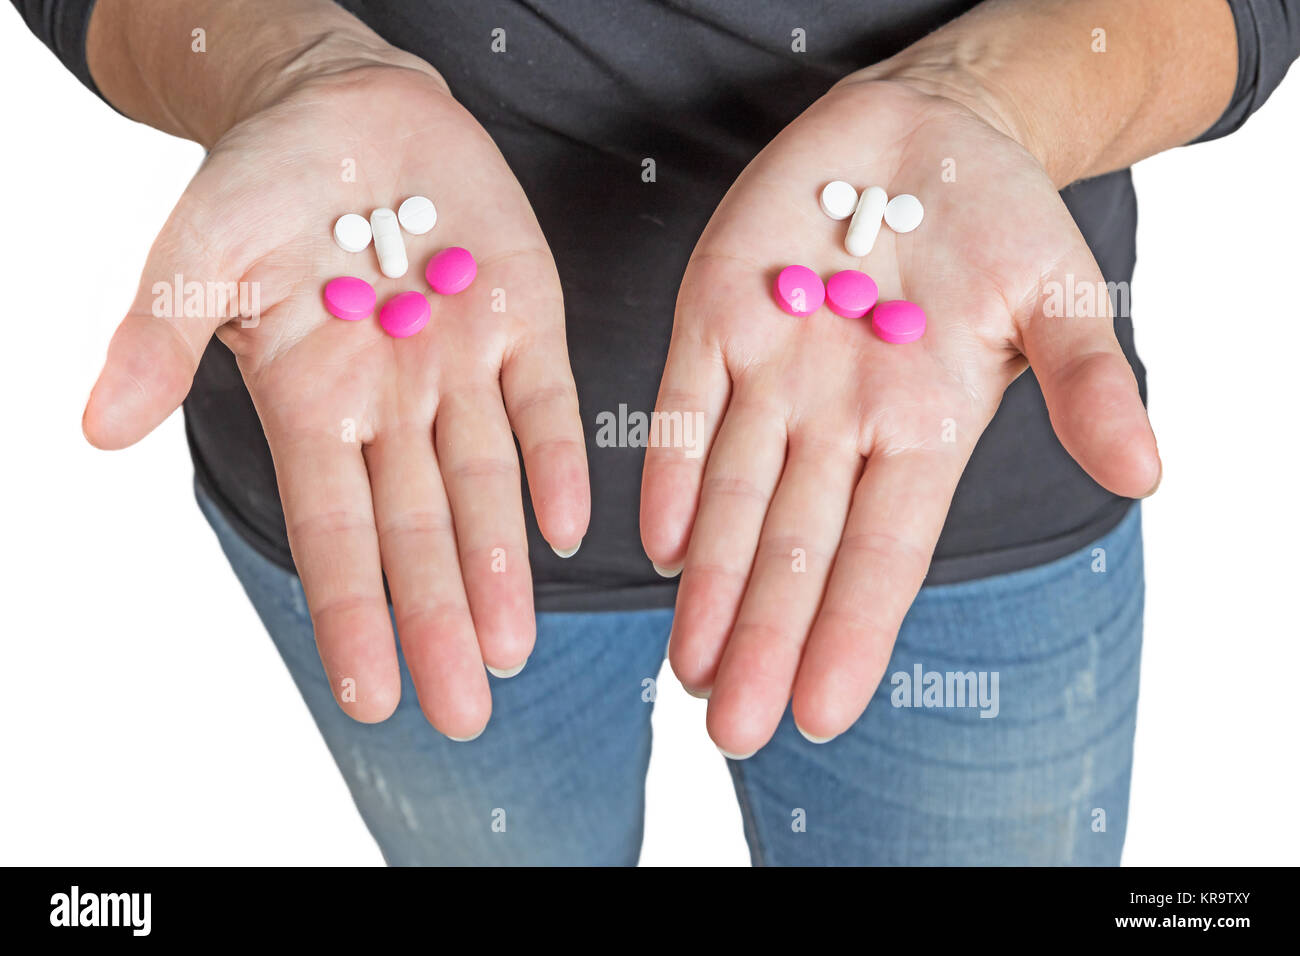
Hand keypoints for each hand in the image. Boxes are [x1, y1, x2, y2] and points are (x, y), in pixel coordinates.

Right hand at [83, 61, 588, 735]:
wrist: (349, 106)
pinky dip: (555, 460)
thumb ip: (157, 338)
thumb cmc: (264, 183)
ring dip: (501, 564)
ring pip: (486, 485)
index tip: (372, 699)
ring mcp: (463, 366)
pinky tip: (569, 526)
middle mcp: (393, 405)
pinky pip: (544, 401)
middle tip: (464, 710)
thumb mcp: (198, 251)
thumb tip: (96, 429)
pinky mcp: (525, 318)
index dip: (352, 613)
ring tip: (512, 649)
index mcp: (314, 403)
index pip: (334, 531)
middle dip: (438, 618)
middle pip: (418, 531)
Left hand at [640, 78, 1158, 755]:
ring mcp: (773, 372)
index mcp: (921, 431)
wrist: (925, 134)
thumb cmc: (1001, 225)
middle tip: (730, 729)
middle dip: (762, 636)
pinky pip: (685, 402)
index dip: (851, 632)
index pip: (882, 552)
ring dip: (708, 579)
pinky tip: (657, 541)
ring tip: (687, 665)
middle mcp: (838, 421)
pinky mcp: (716, 313)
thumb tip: (1146, 474)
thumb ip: (1089, 384)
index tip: (819, 714)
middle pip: (795, 546)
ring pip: (731, 494)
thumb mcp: (1061, 297)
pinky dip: (669, 468)